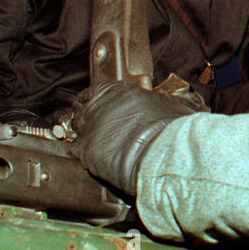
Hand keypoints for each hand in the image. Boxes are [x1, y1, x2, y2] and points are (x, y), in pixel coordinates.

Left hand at [70, 81, 201, 195]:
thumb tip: (176, 102)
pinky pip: (73, 149)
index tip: (96, 105)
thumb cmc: (173, 130)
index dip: (94, 100)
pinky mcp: (85, 150)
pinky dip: (78, 153)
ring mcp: (90, 128)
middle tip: (93, 126)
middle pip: (82, 109)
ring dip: (81, 134)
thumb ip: (164, 103)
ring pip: (75, 127)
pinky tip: (86, 157)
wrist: (166, 154)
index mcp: (120, 91)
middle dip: (86, 118)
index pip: (95, 91)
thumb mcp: (174, 106)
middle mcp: (100, 105)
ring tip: (88, 142)